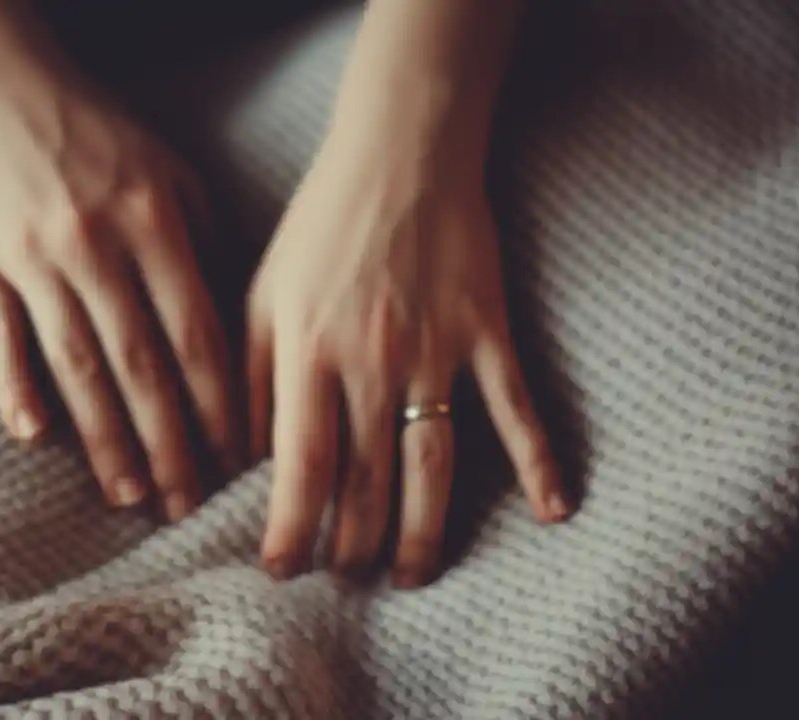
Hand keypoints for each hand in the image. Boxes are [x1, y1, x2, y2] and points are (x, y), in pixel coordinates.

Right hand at [0, 72, 237, 519]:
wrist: (7, 89)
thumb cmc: (106, 142)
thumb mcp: (175, 179)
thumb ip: (208, 252)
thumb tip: (238, 344)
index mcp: (153, 222)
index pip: (196, 336)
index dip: (217, 406)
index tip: (234, 464)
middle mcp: (94, 244)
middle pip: (139, 364)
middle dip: (168, 443)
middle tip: (185, 505)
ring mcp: (31, 256)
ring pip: (74, 364)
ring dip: (103, 436)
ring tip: (127, 492)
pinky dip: (13, 387)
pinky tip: (33, 438)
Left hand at [246, 137, 567, 586]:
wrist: (401, 153)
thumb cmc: (320, 227)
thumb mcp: (262, 295)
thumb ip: (251, 379)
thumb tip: (244, 458)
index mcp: (309, 354)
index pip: (300, 467)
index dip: (290, 529)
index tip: (281, 568)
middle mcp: (372, 363)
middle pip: (367, 483)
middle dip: (353, 544)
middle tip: (346, 574)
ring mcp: (437, 352)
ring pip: (432, 467)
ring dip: (421, 533)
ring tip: (410, 576)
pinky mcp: (487, 334)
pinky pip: (515, 407)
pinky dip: (539, 459)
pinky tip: (554, 511)